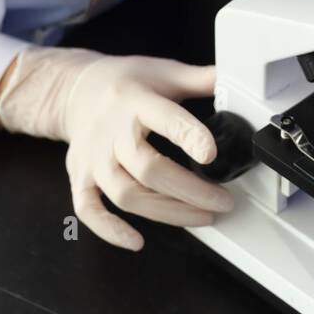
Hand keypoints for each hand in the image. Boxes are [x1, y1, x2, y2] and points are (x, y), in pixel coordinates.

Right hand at [0, 48, 232, 250]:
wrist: (76, 90)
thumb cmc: (124, 83)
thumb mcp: (163, 71)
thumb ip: (200, 79)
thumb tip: (237, 77)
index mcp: (135, 100)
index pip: (164, 119)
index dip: (189, 137)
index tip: (212, 155)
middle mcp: (110, 132)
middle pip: (147, 168)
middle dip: (189, 190)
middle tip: (223, 201)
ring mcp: (93, 158)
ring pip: (125, 194)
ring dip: (166, 212)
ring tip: (203, 217)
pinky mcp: (80, 177)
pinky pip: (88, 209)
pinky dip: (109, 230)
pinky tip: (136, 241)